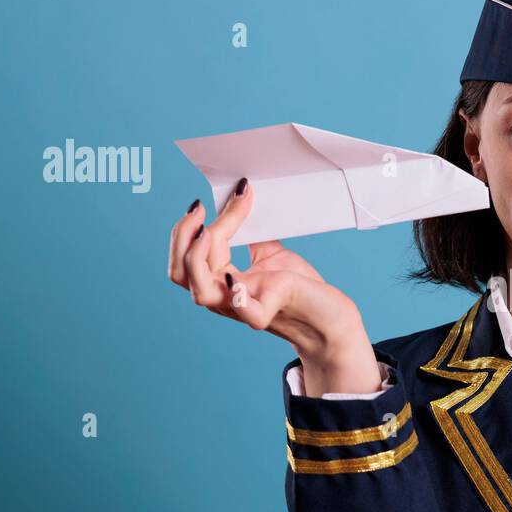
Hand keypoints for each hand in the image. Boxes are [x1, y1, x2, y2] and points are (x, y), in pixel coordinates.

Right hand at [168, 179, 382, 392]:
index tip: (207, 201)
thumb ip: (251, 233)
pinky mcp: (270, 311)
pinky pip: (246, 310)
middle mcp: (224, 297)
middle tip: (200, 211)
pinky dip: (237, 295)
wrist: (329, 316)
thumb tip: (240, 196)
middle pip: (181, 273)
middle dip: (183, 238)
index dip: (191, 227)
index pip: (190, 256)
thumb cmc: (299, 286)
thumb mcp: (270, 253)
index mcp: (220, 282)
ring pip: (200, 292)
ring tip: (209, 232)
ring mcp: (243, 307)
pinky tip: (235, 279)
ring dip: (197, 259)